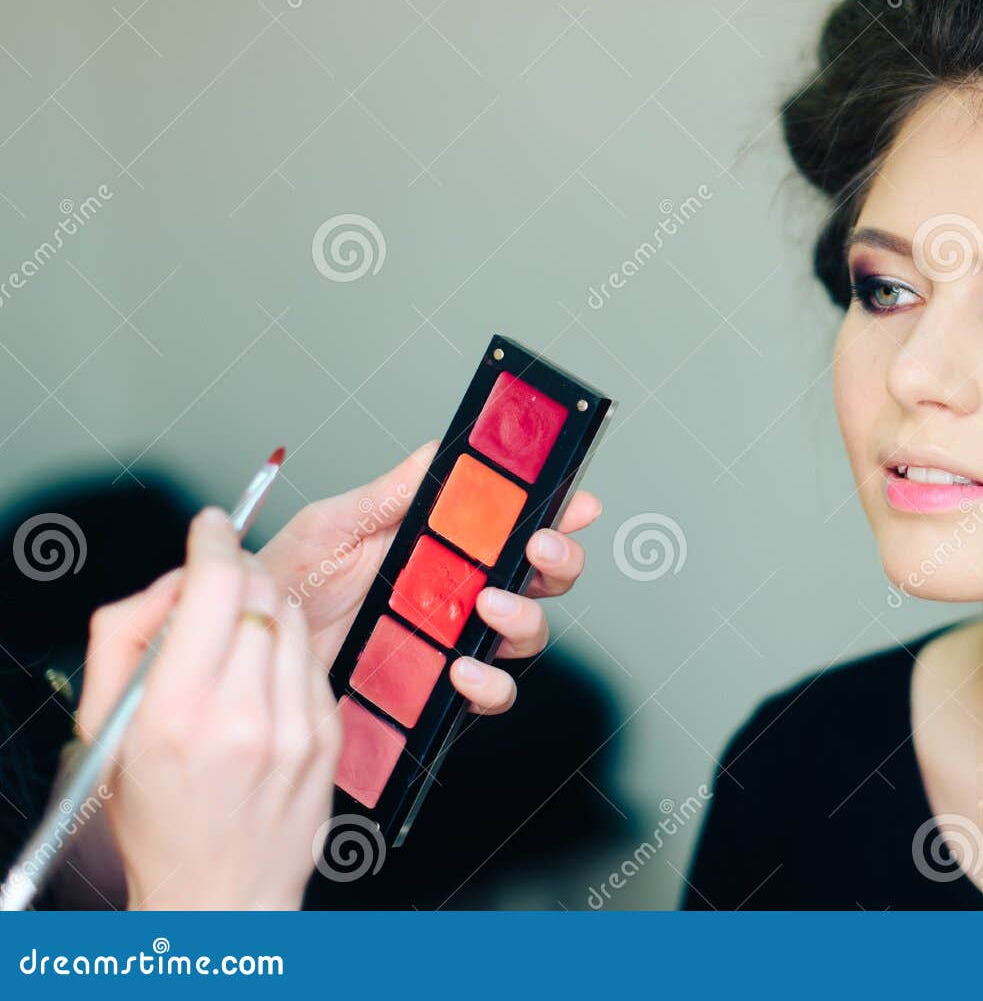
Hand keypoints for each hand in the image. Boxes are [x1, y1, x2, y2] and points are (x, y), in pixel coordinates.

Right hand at [78, 508, 338, 909]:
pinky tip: (261, 680)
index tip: (211, 526)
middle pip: (260, 593)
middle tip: (217, 582)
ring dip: (264, 608)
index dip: (214, 541)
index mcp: (176, 712)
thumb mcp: (107, 729)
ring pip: (292, 619)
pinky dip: (286, 652)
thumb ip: (126, 638)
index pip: (215, 586)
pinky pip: (312, 660)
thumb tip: (172, 579)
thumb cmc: (158, 818)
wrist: (220, 894)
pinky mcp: (328, 735)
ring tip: (235, 639)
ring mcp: (295, 726)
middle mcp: (242, 716)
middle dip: (237, 572)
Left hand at [256, 442, 601, 713]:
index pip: (518, 524)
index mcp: (444, 544)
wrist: (244, 648)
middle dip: (559, 561)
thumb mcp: (334, 524)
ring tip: (489, 607)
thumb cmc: (286, 583)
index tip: (576, 502)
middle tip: (537, 550)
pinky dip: (489, 685)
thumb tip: (442, 450)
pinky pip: (488, 695)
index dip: (559, 511)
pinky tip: (461, 670)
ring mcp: (453, 643)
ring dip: (524, 619)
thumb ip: (392, 492)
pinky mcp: (436, 691)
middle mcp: (459, 593)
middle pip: (541, 579)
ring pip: (526, 635)